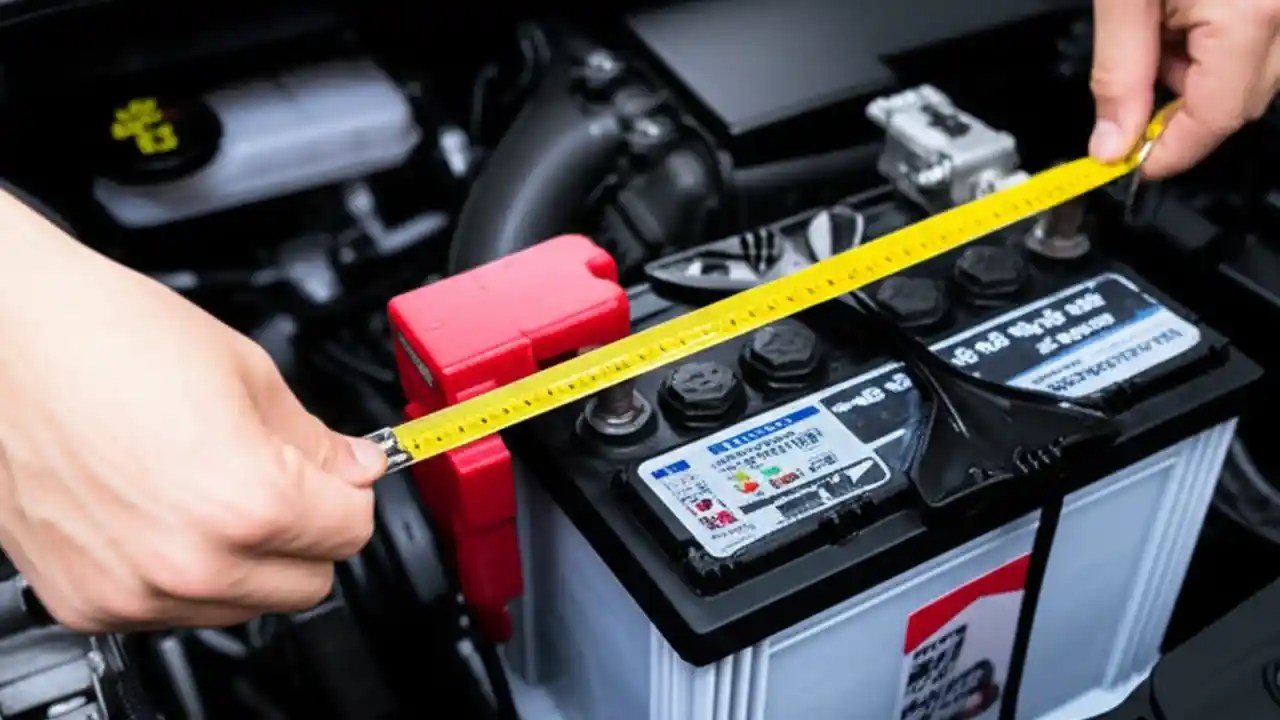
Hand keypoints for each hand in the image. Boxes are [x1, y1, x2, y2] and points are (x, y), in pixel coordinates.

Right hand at [0, 191, 386, 631]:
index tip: (339, 474)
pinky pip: (173, 611)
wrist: (8, 340)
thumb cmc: (108, 340)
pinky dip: (185, 574)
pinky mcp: (88, 603)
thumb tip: (358, 467)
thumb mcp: (248, 373)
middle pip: (308, 584)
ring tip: (210, 490)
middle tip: (283, 483)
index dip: (350, 492)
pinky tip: (165, 513)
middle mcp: (191, 563)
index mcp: (247, 501)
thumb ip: (316, 439)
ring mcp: (134, 591)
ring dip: (249, 561)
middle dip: (309, 533)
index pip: (352, 531)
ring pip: (244, 606)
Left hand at [1089, 0, 1279, 177]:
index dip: (1168, 150)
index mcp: (1250, 17)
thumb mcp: (1122, 1)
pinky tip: (1183, 18)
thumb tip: (1111, 144)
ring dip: (1198, 76)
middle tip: (1134, 84)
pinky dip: (1216, 48)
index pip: (1216, 118)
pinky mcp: (1278, 2)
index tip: (1125, 160)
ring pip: (1250, 78)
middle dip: (1180, 110)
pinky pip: (1257, 46)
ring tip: (1160, 30)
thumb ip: (1119, 74)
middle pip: (1238, 104)